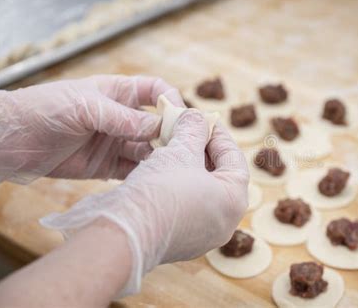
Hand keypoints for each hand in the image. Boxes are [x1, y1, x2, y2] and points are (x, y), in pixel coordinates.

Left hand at [0, 75, 183, 183]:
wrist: (12, 141)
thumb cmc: (45, 109)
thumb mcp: (85, 106)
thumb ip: (122, 118)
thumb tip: (158, 128)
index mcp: (118, 93)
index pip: (154, 90)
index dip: (170, 99)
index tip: (181, 116)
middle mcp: (121, 118)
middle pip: (157, 124)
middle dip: (171, 134)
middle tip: (183, 149)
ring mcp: (115, 143)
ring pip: (148, 150)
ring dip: (159, 157)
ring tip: (170, 168)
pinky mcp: (106, 167)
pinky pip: (132, 171)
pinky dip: (144, 175)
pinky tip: (153, 180)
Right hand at [40, 110, 248, 295]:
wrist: (124, 235)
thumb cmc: (161, 192)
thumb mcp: (180, 151)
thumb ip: (192, 130)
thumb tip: (196, 117)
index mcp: (233, 201)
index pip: (233, 158)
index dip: (218, 134)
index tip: (203, 118)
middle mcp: (223, 222)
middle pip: (218, 175)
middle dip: (201, 150)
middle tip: (186, 130)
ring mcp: (201, 235)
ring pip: (199, 191)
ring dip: (186, 167)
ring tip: (169, 146)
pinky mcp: (179, 241)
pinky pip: (184, 206)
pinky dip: (175, 186)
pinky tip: (158, 170)